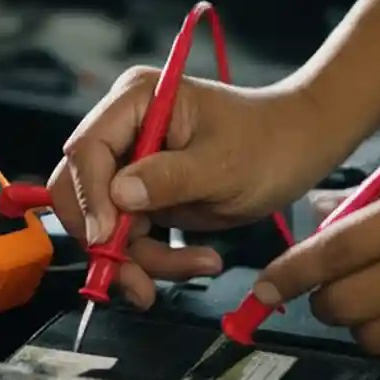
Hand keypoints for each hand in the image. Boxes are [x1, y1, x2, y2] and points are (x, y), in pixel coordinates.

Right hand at [48, 66, 351, 307]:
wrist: (299, 150)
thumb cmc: (270, 142)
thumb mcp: (224, 163)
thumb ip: (169, 178)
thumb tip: (118, 196)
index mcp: (135, 101)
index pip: (87, 150)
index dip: (91, 196)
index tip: (108, 237)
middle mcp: (121, 130)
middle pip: (80, 191)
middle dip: (105, 239)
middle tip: (136, 278)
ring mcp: (129, 166)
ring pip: (102, 225)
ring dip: (139, 258)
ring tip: (197, 266)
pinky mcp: (141, 197)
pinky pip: (127, 238)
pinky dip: (153, 260)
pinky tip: (198, 261)